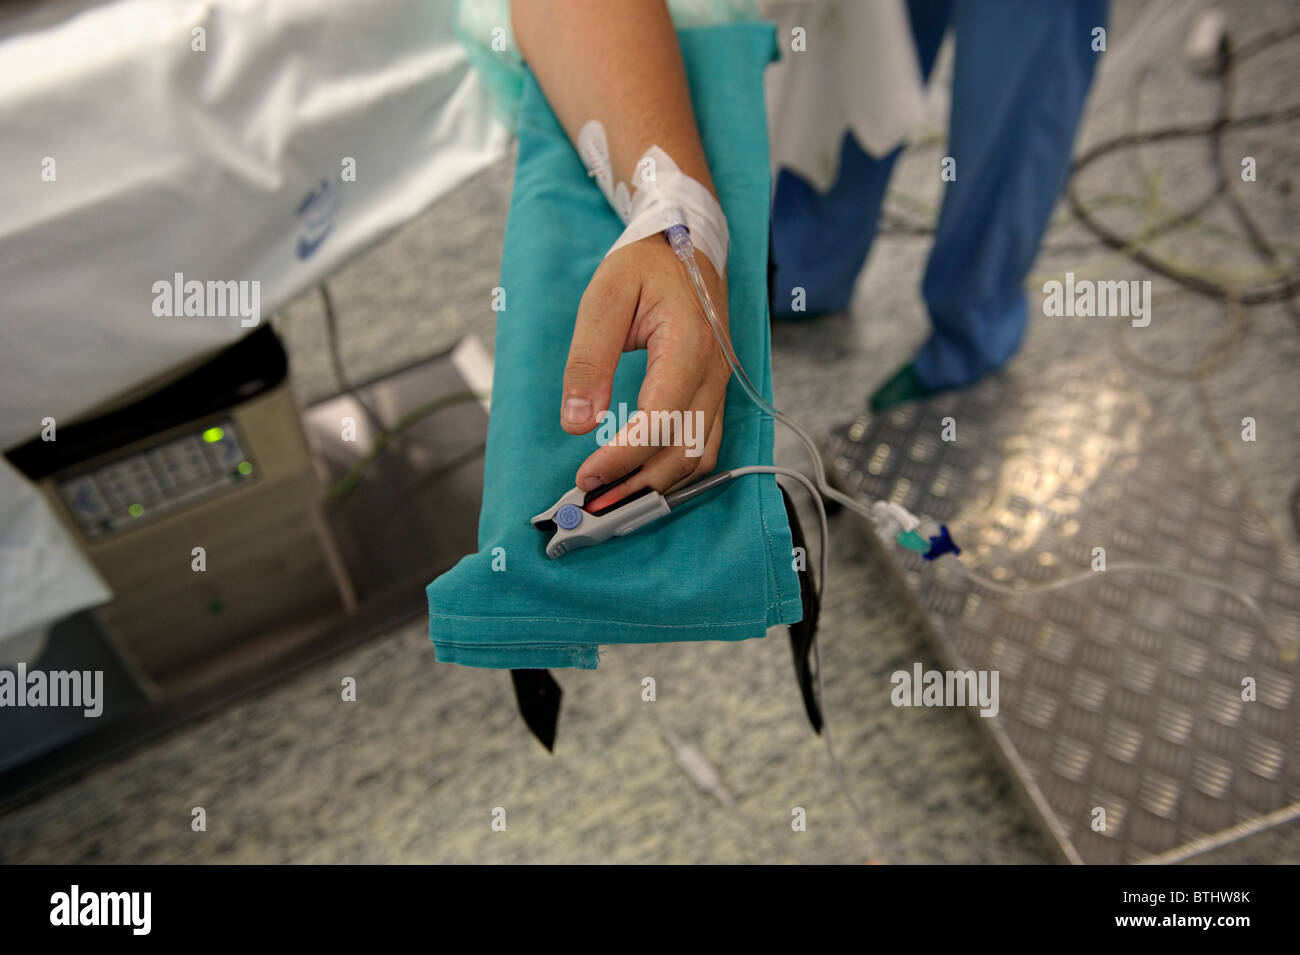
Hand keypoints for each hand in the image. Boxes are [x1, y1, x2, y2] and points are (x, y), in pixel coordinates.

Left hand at [559, 233, 729, 509]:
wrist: (686, 242)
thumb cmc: (644, 264)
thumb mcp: (604, 297)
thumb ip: (589, 360)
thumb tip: (577, 423)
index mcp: (689, 345)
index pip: (661, 420)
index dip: (623, 457)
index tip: (586, 476)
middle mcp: (714, 372)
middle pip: (684, 451)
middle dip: (636, 484)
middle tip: (591, 502)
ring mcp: (720, 386)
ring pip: (699, 457)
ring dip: (656, 486)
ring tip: (611, 498)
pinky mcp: (715, 393)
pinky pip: (704, 446)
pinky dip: (673, 472)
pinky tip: (639, 478)